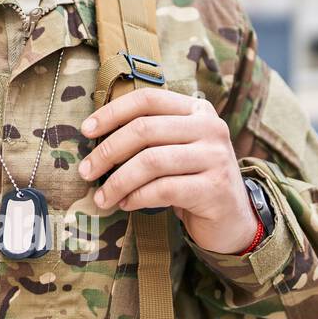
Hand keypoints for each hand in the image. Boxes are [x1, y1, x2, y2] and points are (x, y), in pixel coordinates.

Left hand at [77, 87, 257, 254]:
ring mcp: (216, 157)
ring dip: (118, 181)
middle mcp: (210, 127)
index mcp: (196, 110)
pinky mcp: (215, 188)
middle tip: (86, 172)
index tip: (85, 131)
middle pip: (144, 129)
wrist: (232, 219)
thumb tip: (93, 136)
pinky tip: (125, 204)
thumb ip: (147, 136)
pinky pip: (163, 189)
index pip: (147, 99)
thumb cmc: (191, 179)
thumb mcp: (173, 149)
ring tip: (102, 197)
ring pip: (151, 161)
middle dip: (107, 152)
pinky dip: (137, 197)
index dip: (112, 112)